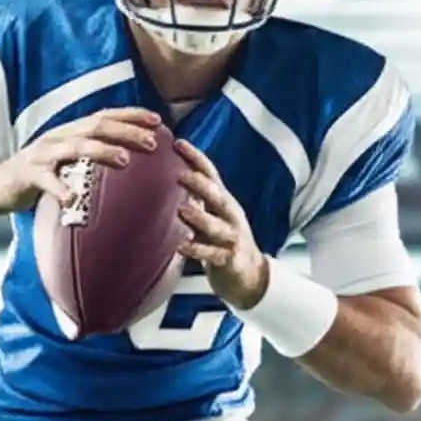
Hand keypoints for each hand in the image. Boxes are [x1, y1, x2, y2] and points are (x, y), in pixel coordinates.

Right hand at [0, 107, 163, 214]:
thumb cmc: (43, 174)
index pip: (105, 116)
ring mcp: (44, 153)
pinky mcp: (30, 174)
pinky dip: (61, 189)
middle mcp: (59, 136)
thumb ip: (92, 157)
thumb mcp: (69, 160)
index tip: (158, 120)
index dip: (131, 115)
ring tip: (124, 160)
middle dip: (125, 131)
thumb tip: (130, 163)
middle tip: (152, 142)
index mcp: (71, 131)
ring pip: (75, 147)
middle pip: (96, 126)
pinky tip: (74, 199)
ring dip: (101, 151)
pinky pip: (47, 181)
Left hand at [173, 139, 269, 309]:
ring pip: (217, 225)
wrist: (251, 277)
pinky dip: (197, 250)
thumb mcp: (213, 216)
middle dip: (201, 184)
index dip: (197, 158)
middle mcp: (231, 216)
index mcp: (225, 202)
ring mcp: (232, 238)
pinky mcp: (230, 260)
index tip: (178, 143)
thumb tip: (169, 176)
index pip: (212, 174)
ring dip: (199, 217)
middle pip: (218, 196)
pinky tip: (182, 247)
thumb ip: (196, 199)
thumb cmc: (225, 242)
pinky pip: (213, 254)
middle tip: (180, 174)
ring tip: (182, 210)